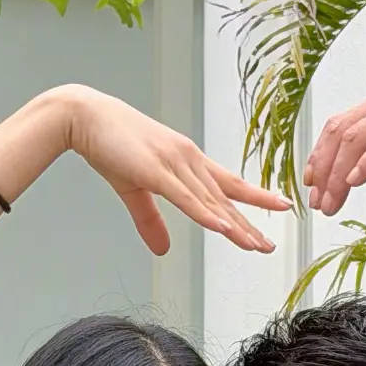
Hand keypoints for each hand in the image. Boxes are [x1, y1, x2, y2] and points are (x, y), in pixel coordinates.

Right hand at [61, 87, 288, 254]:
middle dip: (249, 223)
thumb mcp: (134, 188)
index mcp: (186, 160)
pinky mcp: (155, 171)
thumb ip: (151, 221)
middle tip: (270, 244)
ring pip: (210, 201)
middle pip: (224, 198)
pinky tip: (223, 228)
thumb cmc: (110, 144)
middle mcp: (188, 160)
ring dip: (234, 225)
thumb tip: (163, 249)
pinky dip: (206, 214)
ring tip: (255, 244)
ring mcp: (173, 163)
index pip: (228, 184)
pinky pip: (185, 198)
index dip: (255, 197)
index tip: (280, 205)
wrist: (85, 116)